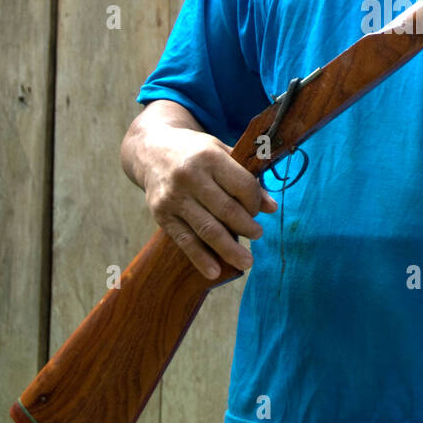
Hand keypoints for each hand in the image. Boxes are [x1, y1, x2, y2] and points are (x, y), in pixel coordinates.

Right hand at [140, 124, 276, 279]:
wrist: (151, 150)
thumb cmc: (195, 153)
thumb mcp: (222, 153)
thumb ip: (247, 178)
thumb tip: (271, 207)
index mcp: (209, 157)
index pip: (242, 186)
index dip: (255, 202)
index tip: (258, 210)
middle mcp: (190, 177)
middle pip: (226, 210)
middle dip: (247, 227)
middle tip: (258, 235)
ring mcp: (174, 197)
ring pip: (207, 229)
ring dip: (229, 249)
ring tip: (247, 261)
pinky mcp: (161, 214)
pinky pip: (184, 240)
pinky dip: (200, 258)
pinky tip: (214, 271)